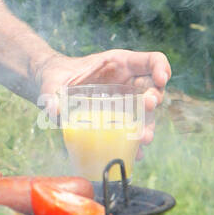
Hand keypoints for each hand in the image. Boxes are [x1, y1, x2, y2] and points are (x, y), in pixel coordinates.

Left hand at [34, 49, 171, 145]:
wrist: (52, 91)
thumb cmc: (56, 78)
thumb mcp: (53, 82)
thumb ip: (52, 95)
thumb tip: (55, 111)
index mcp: (119, 64)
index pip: (151, 61)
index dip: (161, 68)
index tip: (161, 79)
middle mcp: (128, 82)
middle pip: (153, 88)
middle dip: (154, 97)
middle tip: (148, 106)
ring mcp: (126, 102)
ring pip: (146, 114)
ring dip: (149, 126)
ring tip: (144, 139)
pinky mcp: (120, 120)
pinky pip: (134, 131)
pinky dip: (136, 143)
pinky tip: (136, 154)